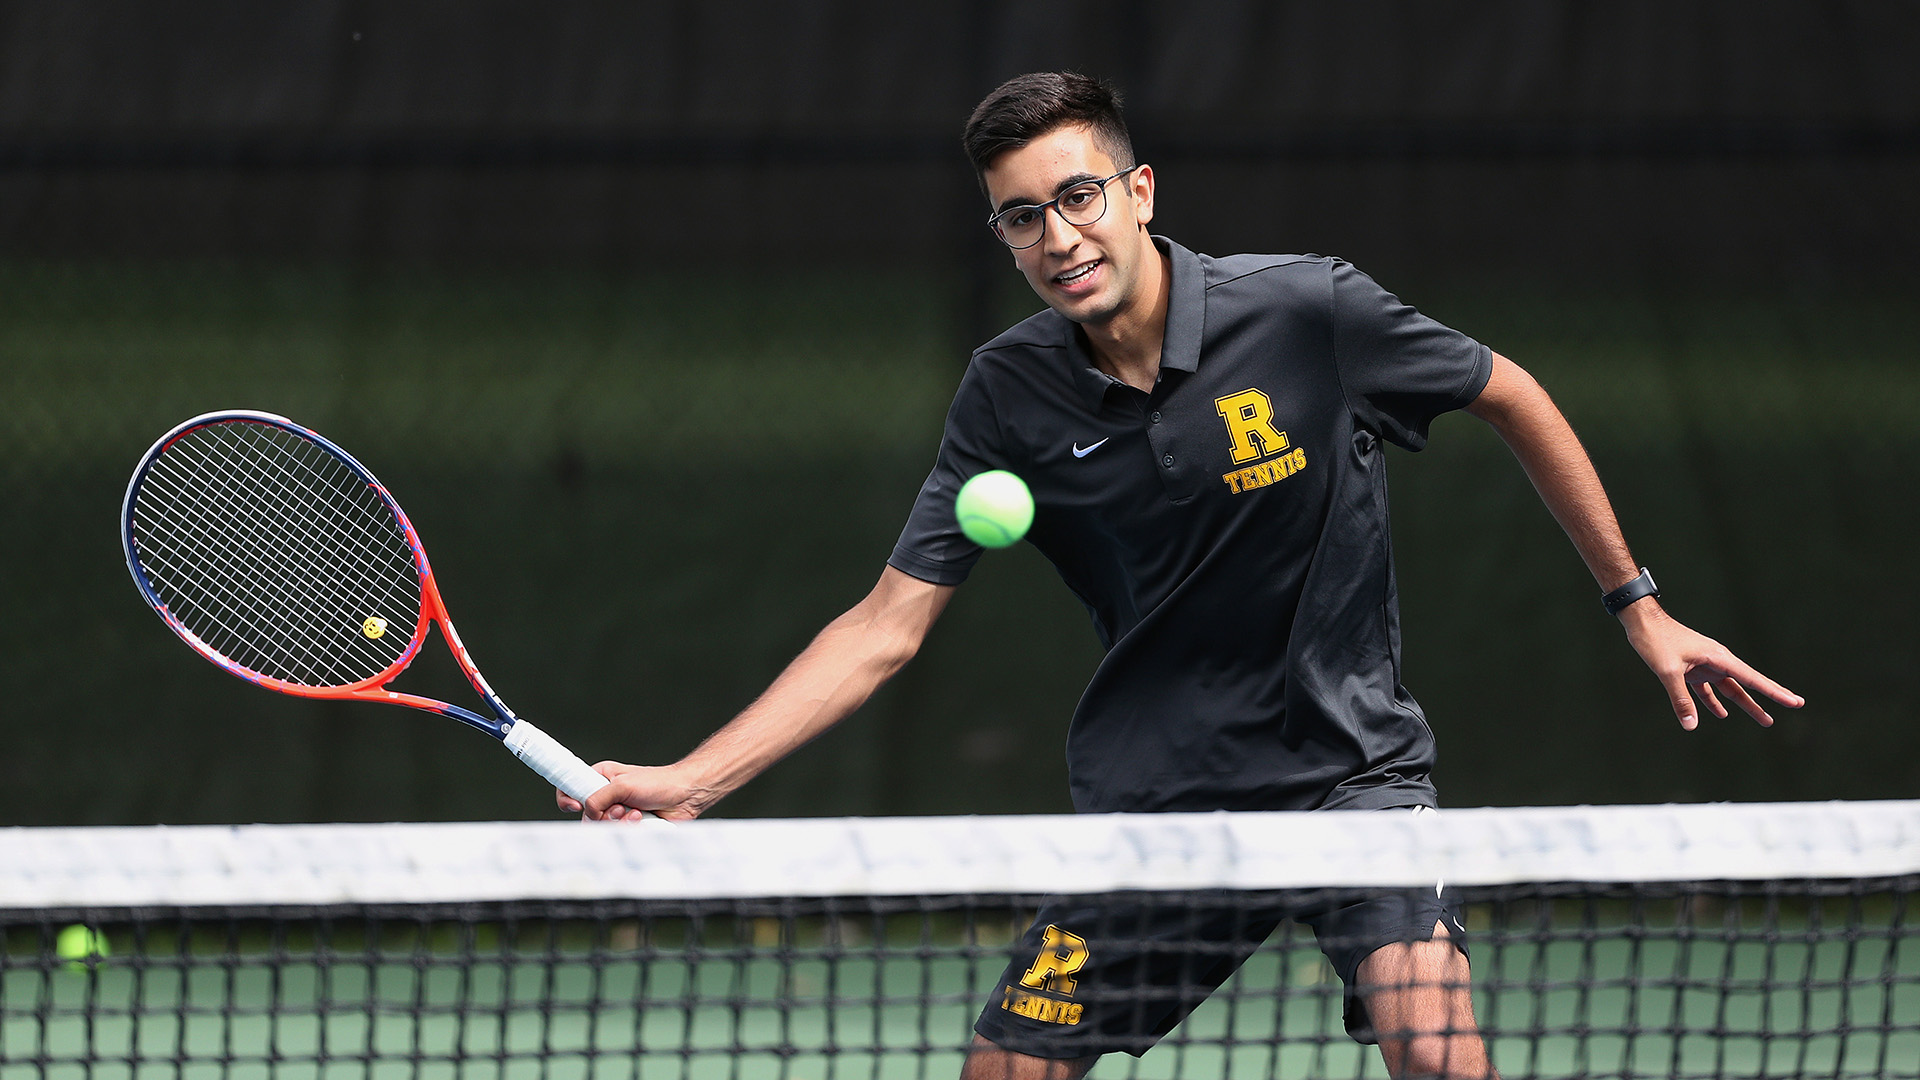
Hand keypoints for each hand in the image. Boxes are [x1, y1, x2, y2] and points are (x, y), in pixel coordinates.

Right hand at [555, 762, 710, 821]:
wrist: (686, 795)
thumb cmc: (658, 782)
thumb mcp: (623, 784)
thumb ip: (598, 797)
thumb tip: (588, 812)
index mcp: (600, 777)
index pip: (570, 787)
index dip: (567, 799)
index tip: (576, 806)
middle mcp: (605, 795)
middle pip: (585, 814)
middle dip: (602, 815)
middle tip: (620, 808)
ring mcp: (616, 812)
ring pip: (602, 827)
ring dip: (619, 822)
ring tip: (636, 813)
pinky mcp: (628, 825)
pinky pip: (618, 835)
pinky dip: (629, 829)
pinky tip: (643, 819)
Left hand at [1618, 601, 1803, 729]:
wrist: (1641, 621)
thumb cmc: (1655, 640)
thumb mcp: (1667, 671)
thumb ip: (1680, 699)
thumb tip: (1691, 725)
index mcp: (1718, 657)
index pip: (1752, 679)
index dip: (1774, 692)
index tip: (1795, 701)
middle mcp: (1716, 661)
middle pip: (1747, 684)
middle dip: (1769, 697)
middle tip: (1794, 705)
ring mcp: (1705, 665)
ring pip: (1730, 689)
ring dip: (1745, 704)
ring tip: (1765, 719)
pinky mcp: (1691, 669)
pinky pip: (1708, 689)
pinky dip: (1714, 702)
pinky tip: (1721, 714)